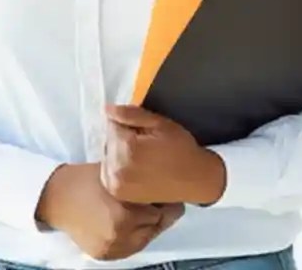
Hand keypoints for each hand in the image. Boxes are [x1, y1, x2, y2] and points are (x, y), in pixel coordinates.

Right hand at [35, 162, 183, 260]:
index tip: (164, 193)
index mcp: (122, 215)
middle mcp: (119, 236)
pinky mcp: (105, 256)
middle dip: (155, 213)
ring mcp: (112, 249)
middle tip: (149, 200)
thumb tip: (166, 188)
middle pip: (156, 227)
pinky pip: (130, 248)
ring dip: (145, 227)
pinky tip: (124, 223)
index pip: (162, 213)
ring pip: (145, 239)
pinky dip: (132, 237)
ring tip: (134, 211)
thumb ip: (140, 183)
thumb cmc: (85, 179)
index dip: (164, 200)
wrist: (54, 197)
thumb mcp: (116, 174)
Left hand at [101, 105, 225, 204]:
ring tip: (142, 158)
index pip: (112, 124)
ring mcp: (114, 183)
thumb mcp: (161, 124)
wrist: (195, 180)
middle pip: (108, 140)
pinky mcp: (116, 192)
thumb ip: (131, 114)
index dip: (129, 125)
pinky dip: (118, 166)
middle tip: (146, 146)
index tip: (146, 133)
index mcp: (127, 148)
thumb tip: (106, 109)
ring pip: (107, 154)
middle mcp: (116, 167)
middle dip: (122, 138)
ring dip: (119, 152)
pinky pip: (108, 169)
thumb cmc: (180, 149)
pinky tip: (136, 169)